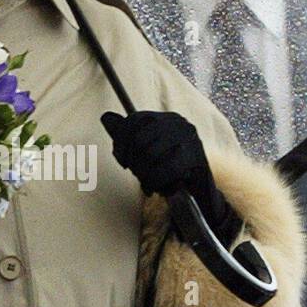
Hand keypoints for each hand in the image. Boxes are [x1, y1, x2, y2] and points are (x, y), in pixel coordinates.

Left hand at [100, 109, 242, 244]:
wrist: (201, 189)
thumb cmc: (170, 168)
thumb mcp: (146, 150)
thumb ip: (126, 135)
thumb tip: (106, 117)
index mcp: (164, 118)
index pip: (133, 121)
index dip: (120, 143)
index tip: (122, 162)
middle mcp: (177, 123)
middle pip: (139, 139)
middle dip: (133, 162)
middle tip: (139, 176)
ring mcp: (188, 138)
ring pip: (151, 154)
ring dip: (144, 174)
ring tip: (148, 183)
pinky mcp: (196, 156)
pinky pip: (166, 168)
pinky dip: (156, 181)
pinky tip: (155, 188)